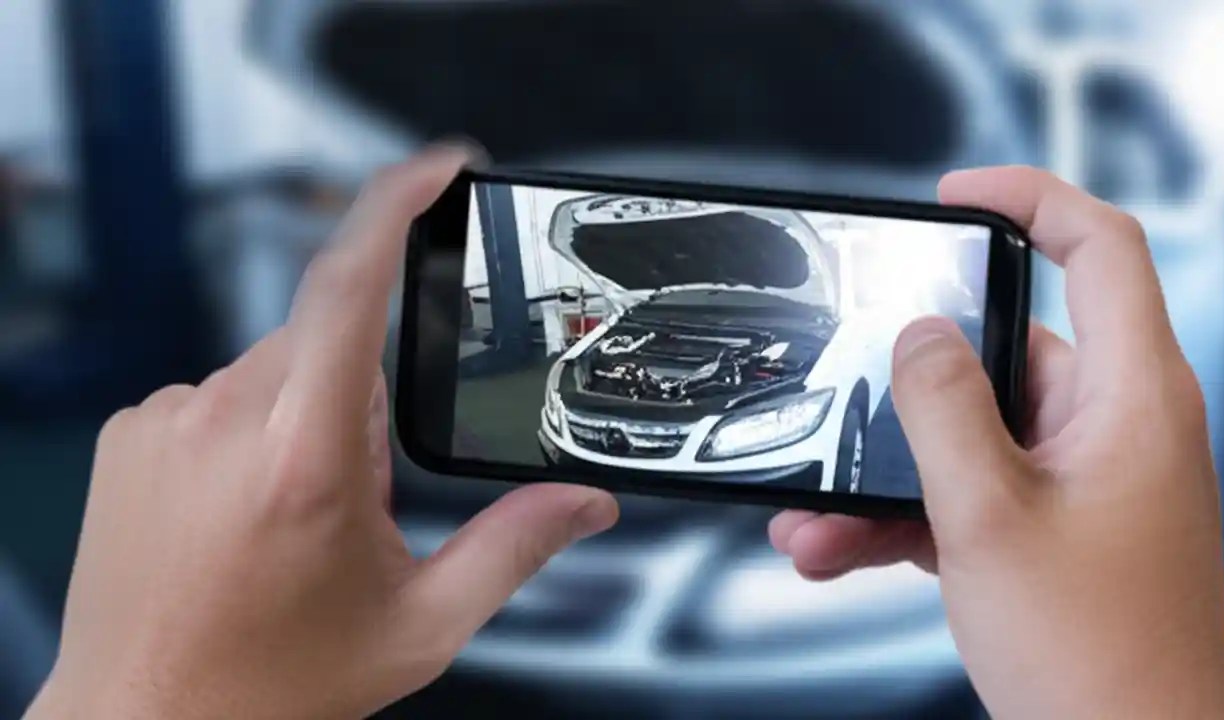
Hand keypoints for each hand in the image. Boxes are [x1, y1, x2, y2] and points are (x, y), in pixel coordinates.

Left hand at [25, 146, 619, 719]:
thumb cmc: (269, 684)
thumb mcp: (419, 625)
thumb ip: (514, 550)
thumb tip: (583, 505)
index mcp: (305, 458)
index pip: (350, 285)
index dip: (397, 202)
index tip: (440, 167)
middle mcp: (224, 422)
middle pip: (329, 342)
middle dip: (363, 400)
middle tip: (356, 496)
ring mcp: (166, 422)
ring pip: (274, 370)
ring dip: (303, 419)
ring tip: (289, 521)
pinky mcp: (134, 433)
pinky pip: (218, 395)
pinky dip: (248, 432)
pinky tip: (241, 513)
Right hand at [769, 168, 1223, 717]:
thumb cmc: (1095, 656)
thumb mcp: (986, 516)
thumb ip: (942, 408)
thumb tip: (918, 336)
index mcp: (1132, 397)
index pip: (1100, 247)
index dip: (1029, 199)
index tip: (953, 198)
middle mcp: (1114, 425)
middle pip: (1004, 351)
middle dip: (904, 388)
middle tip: (843, 391)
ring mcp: (1083, 477)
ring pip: (971, 435)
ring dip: (890, 471)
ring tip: (818, 518)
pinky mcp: (1054, 523)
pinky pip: (970, 490)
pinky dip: (908, 514)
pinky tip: (841, 549)